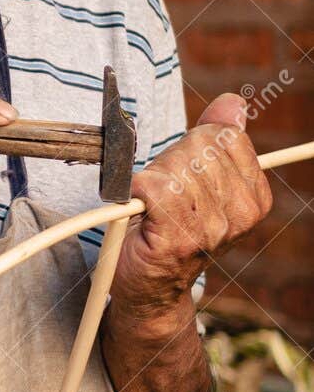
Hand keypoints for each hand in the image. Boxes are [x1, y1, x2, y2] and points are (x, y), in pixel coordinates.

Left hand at [111, 92, 272, 321]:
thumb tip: (232, 104)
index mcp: (254, 198)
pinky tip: (139, 209)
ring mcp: (212, 229)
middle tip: (161, 197)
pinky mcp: (179, 239)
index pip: (225, 136)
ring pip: (174, 166)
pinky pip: (155, 186)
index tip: (182, 176)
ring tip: (151, 209)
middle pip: (198, 147)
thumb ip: (216, 140)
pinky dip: (136, 189)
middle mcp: (241, 214)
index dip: (192, 148)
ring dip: (151, 179)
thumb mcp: (197, 180)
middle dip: (170, 162)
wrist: (148, 288)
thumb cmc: (166, 229)